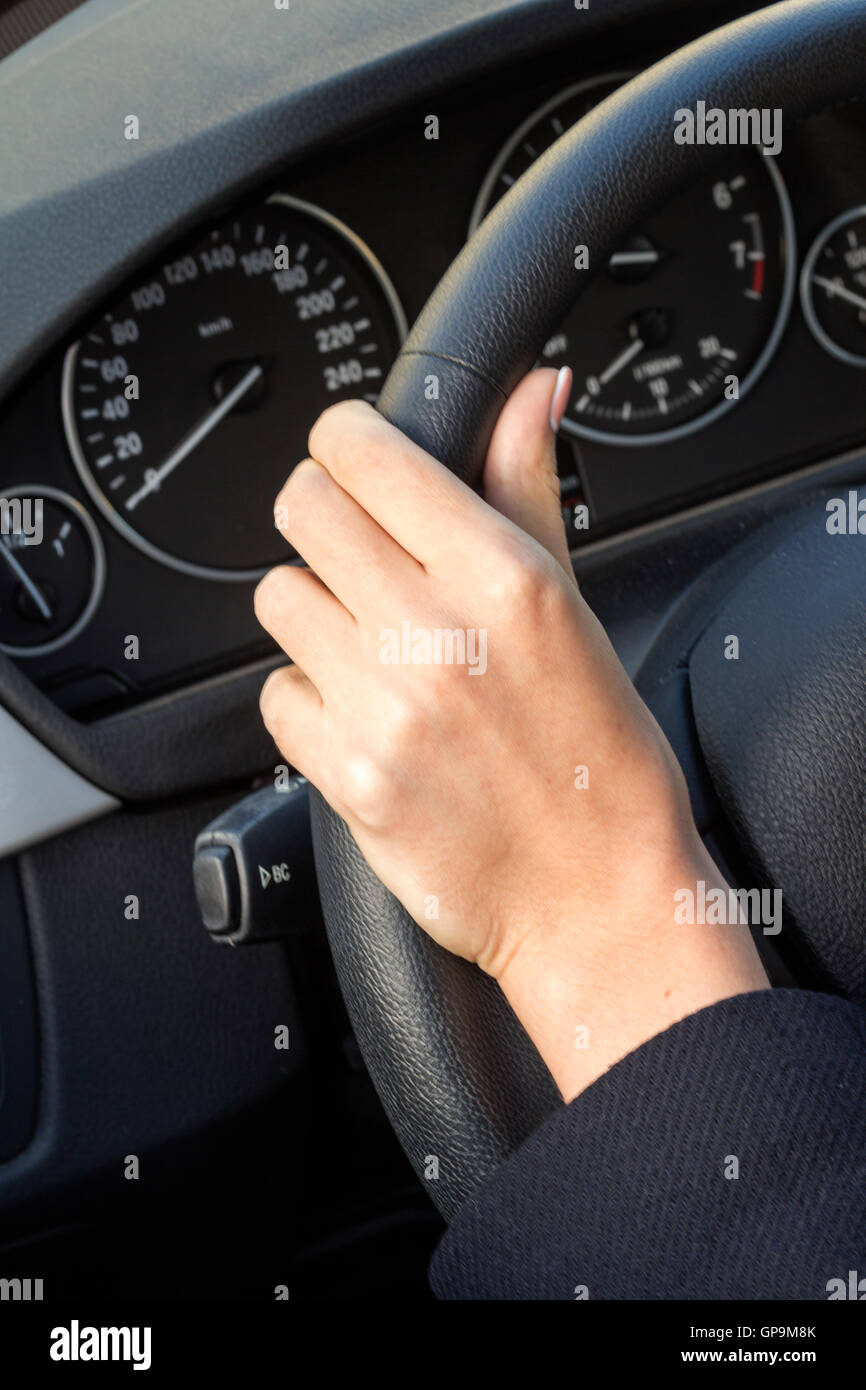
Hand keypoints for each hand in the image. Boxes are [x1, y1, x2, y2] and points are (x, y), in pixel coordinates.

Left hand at [255, 369, 767, 1099]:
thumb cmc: (601, 760)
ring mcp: (383, 708)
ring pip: (278, 599)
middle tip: (360, 553)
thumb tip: (529, 390)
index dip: (349, 444)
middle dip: (324, 517)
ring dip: (315, 612)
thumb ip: (528, 487)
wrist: (595, 897)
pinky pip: (276, 695)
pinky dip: (308, 698)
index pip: (363, 453)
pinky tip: (364, 716)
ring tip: (373, 648)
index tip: (359, 461)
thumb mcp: (574, 609)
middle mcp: (436, 635)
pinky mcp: (345, 775)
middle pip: (301, 509)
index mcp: (501, 578)